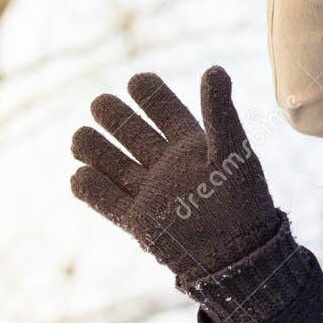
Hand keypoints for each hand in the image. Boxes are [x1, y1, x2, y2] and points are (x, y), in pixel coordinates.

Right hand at [69, 67, 281, 287]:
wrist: (238, 254)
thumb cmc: (242, 200)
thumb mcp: (232, 150)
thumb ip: (219, 112)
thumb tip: (214, 68)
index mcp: (193, 145)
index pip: (165, 111)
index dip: (150, 94)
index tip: (137, 80)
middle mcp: (169, 165)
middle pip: (133, 134)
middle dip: (115, 117)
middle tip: (101, 104)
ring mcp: (152, 192)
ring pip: (115, 164)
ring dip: (95, 149)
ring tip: (80, 137)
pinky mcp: (139, 221)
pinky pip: (107, 201)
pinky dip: (91, 188)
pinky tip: (80, 175)